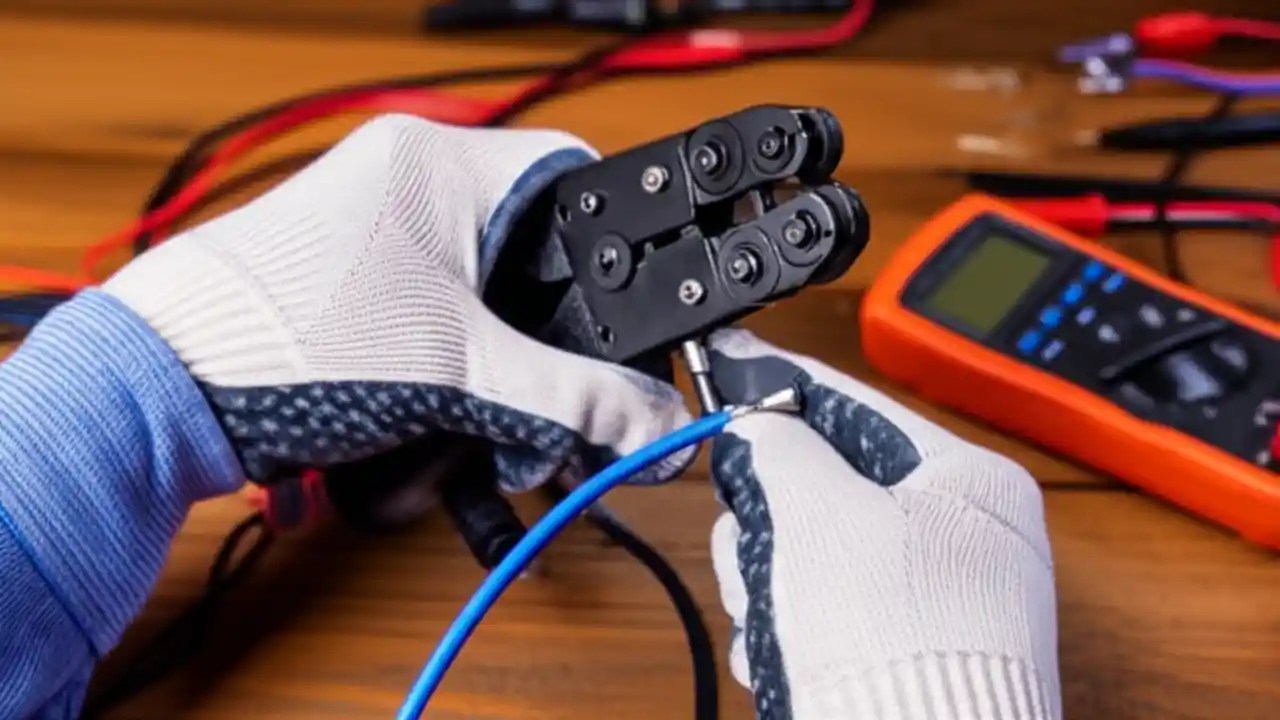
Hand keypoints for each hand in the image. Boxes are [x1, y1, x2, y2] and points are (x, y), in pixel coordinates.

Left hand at [103, 114, 693, 492]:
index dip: (612, 261)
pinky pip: (431, 343)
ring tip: (480, 464)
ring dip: (487, 403)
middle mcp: (408, 191)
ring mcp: (376, 244)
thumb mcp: (461, 373)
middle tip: (553, 427)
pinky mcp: (351, 297)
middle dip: (541, 368)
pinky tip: (426, 464)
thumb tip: (654, 419)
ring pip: (480, 319)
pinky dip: (439, 405)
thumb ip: (574, 401)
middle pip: (529, 271)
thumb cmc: (282, 342)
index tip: (625, 333)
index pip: (573, 185)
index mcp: (441, 167)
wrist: (157, 391)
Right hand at [706, 329, 1059, 719]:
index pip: (857, 406)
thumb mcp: (819, 515)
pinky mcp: (897, 653)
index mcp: (969, 485)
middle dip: (772, 519)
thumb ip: (780, 446)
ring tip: (776, 616)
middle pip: (824, 486)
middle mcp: (962, 538)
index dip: (783, 383)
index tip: (731, 358)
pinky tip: (786, 652)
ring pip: (810, 552)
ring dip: (770, 580)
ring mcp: (932, 601)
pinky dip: (790, 625)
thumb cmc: (890, 640)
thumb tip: (757, 424)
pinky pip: (822, 608)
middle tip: (755, 540)